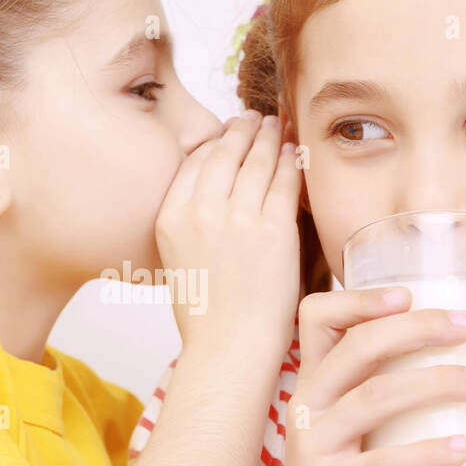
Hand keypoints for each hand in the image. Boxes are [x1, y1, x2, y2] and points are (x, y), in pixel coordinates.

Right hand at [154, 111, 300, 363]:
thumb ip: (187, 220)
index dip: (215, 141)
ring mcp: (237, 219)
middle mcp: (199, 212)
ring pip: (257, 160)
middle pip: (225, 152)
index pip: (194, 162)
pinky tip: (295, 152)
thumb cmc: (206, 313)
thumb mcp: (177, 258)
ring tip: (277, 126)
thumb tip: (206, 190)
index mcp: (170, 217)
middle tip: (256, 119)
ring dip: (270, 137)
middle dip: (243, 129)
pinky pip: (285, 181)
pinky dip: (291, 161)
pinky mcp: (273, 230)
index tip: (228, 133)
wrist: (229, 346)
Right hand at [265, 287, 465, 465]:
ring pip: (373, 396)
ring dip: (434, 383)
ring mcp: (313, 446)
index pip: (318, 316)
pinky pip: (380, 465)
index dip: (360, 297)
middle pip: (357, 347)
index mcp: (315, 381)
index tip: (409, 295)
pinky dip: (424, 453)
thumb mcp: (353, 426)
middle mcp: (307, 404)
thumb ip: (386, 395)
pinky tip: (463, 448)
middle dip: (416, 328)